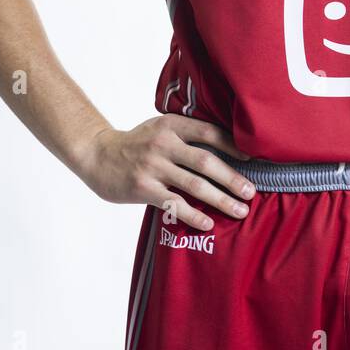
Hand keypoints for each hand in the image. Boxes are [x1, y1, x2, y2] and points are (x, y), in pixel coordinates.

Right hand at [79, 115, 256, 229]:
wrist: (96, 155)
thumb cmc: (136, 143)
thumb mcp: (159, 128)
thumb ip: (186, 135)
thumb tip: (226, 149)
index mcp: (171, 125)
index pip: (209, 133)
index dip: (233, 146)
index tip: (253, 159)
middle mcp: (163, 143)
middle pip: (206, 162)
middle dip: (232, 178)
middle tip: (252, 192)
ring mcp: (152, 166)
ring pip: (194, 185)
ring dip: (221, 199)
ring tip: (240, 210)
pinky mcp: (143, 188)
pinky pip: (174, 204)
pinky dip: (194, 215)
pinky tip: (208, 223)